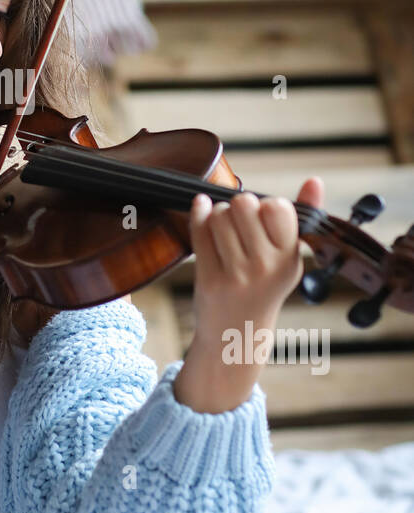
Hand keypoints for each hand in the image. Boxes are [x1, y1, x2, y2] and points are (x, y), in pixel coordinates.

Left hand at [175, 177, 323, 411]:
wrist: (237, 332)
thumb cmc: (264, 285)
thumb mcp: (288, 255)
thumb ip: (301, 215)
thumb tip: (314, 180)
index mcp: (290, 257)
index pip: (278, 207)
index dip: (266, 204)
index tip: (263, 217)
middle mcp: (266, 266)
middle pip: (243, 204)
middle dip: (238, 205)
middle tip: (239, 221)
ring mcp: (236, 274)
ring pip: (219, 215)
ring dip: (217, 214)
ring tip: (224, 229)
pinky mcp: (209, 278)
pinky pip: (198, 230)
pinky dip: (197, 213)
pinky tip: (201, 209)